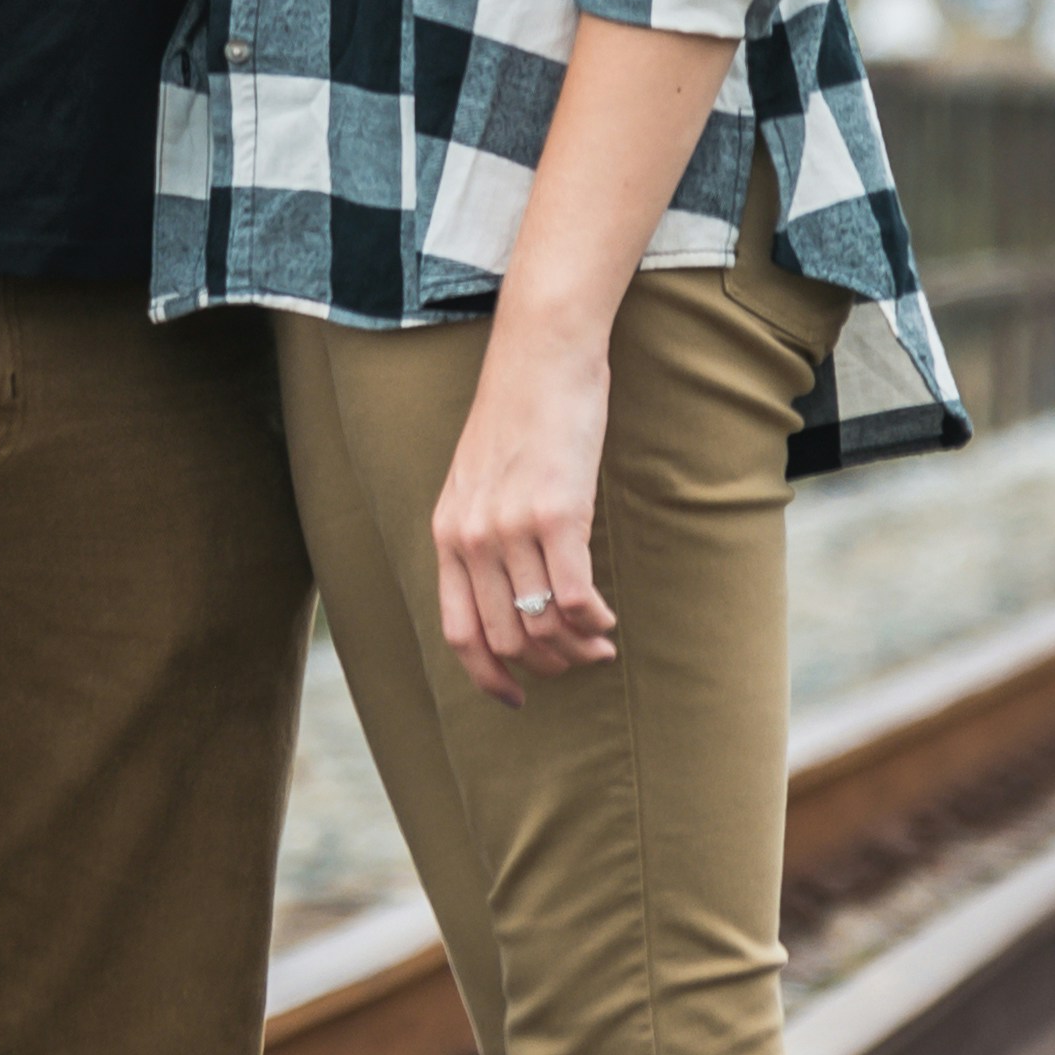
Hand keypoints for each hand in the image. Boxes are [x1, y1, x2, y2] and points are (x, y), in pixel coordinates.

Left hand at [433, 301, 617, 701]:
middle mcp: (472, 537)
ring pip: (542, 623)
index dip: (486, 677)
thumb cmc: (519, 414)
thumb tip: (506, 589)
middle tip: (579, 661)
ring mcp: (512, 528)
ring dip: (576, 648)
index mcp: (447, 533)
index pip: (458, 631)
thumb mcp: (477, 478)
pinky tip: (607, 620)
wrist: (540, 356)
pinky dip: (594, 621)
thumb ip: (480, 532)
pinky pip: (575, 595)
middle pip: (505, 638)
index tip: (514, 699)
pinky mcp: (557, 513)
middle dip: (546, 665)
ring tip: (599, 646)